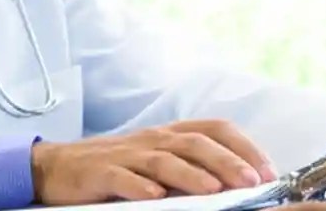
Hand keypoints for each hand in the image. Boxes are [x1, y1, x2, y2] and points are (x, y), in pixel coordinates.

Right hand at [30, 119, 276, 205]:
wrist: (58, 167)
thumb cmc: (116, 167)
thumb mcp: (156, 161)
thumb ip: (191, 168)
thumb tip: (238, 184)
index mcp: (169, 134)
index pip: (213, 128)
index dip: (243, 145)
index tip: (267, 169)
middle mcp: (152, 140)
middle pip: (194, 143)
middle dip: (226, 161)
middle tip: (251, 181)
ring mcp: (126, 155)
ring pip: (164, 159)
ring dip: (192, 174)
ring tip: (214, 190)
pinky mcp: (101, 172)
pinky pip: (123, 178)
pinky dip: (141, 186)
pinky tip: (157, 197)